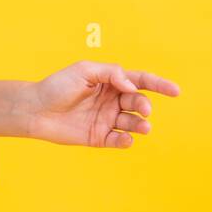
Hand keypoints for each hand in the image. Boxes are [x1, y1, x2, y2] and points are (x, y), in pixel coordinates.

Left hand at [17, 61, 180, 147]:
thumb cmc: (57, 86)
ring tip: (143, 126)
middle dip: (145, 105)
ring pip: (134, 123)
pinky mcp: (100, 137)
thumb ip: (110, 73)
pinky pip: (120, 140)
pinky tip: (126, 138)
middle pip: (139, 102)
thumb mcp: (83, 70)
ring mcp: (107, 120)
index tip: (176, 91)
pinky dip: (127, 140)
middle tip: (144, 109)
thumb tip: (131, 85)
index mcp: (111, 82)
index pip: (141, 81)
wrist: (35, 109)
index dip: (160, 85)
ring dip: (142, 125)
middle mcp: (112, 101)